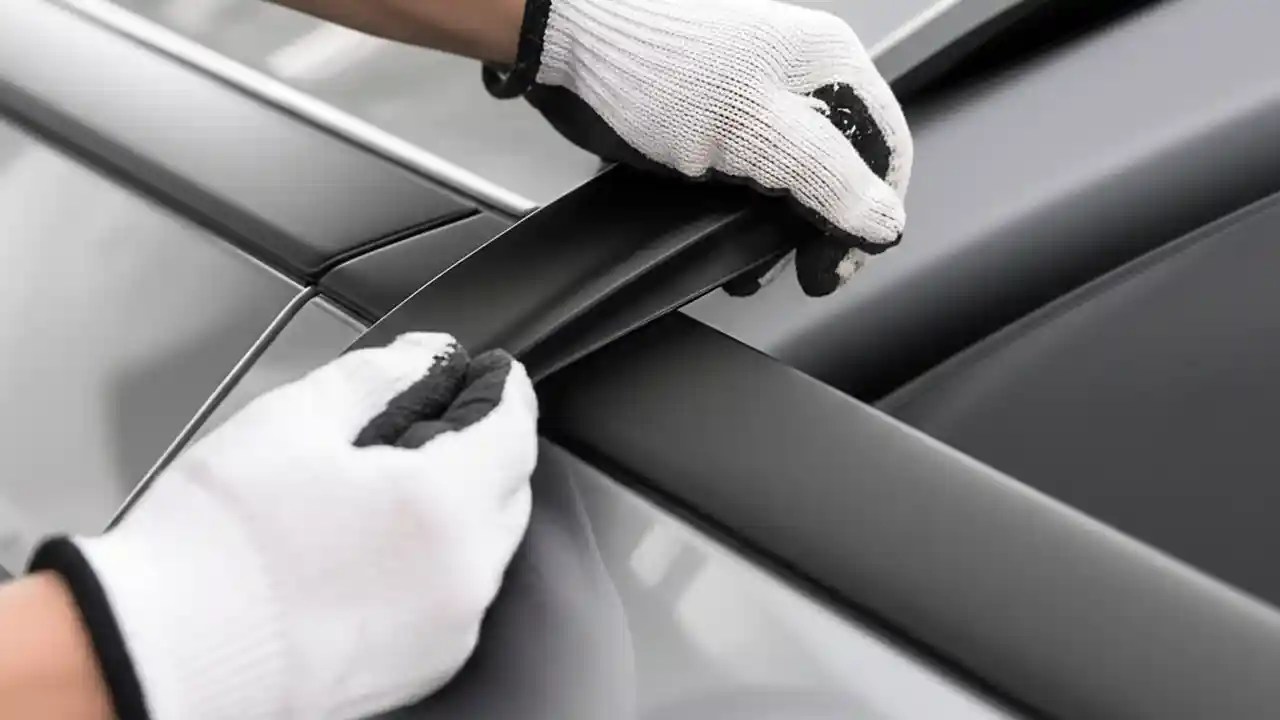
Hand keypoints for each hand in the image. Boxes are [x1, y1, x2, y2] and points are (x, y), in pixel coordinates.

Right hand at [30, 333, 537, 718]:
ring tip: (387, 490)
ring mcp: (447, 630)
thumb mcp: (292, 422)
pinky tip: (376, 549)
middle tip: (434, 423)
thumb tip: (428, 357)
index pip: (515, 430)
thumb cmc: (213, 550)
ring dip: (461, 508)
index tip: (492, 373)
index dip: (504, 390)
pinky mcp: (424, 668)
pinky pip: (457, 597)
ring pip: (487, 546)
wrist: (162, 658)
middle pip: (508, 490)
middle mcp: (462, 575)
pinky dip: (438, 564)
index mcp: (441, 506)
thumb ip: (379, 376)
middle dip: (484, 448)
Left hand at [486, 0, 912, 295]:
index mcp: (829, 65)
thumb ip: (827, 180)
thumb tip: (885, 225)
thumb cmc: (654, 67)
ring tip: (750, 263)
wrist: (571, 43)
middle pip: (842, 169)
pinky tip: (720, 233)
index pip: (885, 151)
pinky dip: (742, 212)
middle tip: (799, 270)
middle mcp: (800, 77)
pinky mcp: (717, 118)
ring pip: (794, 177)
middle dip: (822, 227)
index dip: (873, 216)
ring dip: (778, 228)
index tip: (839, 264)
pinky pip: (750, 173)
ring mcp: (756, 97)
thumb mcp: (756, 134)